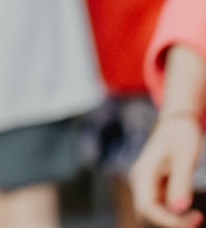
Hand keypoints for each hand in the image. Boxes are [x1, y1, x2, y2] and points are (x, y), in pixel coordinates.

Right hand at [132, 111, 204, 226]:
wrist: (178, 120)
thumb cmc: (182, 135)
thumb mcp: (185, 158)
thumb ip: (181, 183)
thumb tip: (179, 209)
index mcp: (142, 174)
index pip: (147, 207)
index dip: (168, 220)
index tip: (195, 218)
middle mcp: (140, 180)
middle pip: (148, 212)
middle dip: (170, 221)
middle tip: (198, 218)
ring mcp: (147, 183)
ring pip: (155, 210)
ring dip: (174, 217)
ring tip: (197, 216)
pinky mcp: (156, 184)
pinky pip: (162, 204)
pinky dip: (176, 211)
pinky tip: (192, 209)